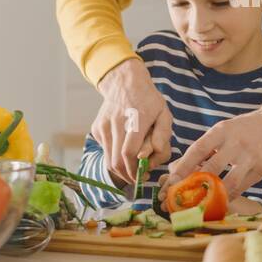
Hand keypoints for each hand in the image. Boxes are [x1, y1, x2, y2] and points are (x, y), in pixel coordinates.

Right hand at [92, 58, 172, 184]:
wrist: (123, 82)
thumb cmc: (148, 100)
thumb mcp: (164, 114)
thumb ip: (163, 137)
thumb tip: (153, 160)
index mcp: (136, 119)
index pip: (128, 153)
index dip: (134, 171)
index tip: (143, 177)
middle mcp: (116, 123)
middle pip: (116, 162)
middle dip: (128, 176)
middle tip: (138, 178)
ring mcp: (104, 126)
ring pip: (108, 160)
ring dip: (121, 170)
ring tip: (133, 168)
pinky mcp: (97, 128)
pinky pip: (105, 150)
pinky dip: (114, 156)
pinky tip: (124, 148)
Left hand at [165, 94, 261, 197]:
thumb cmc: (244, 129)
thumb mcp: (225, 130)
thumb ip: (207, 147)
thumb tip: (181, 168)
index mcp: (221, 131)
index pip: (198, 149)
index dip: (183, 167)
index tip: (171, 181)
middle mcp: (235, 142)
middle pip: (211, 167)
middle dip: (195, 185)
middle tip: (182, 199)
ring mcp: (250, 156)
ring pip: (229, 182)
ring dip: (214, 196)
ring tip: (200, 206)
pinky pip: (242, 187)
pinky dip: (229, 196)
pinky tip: (220, 203)